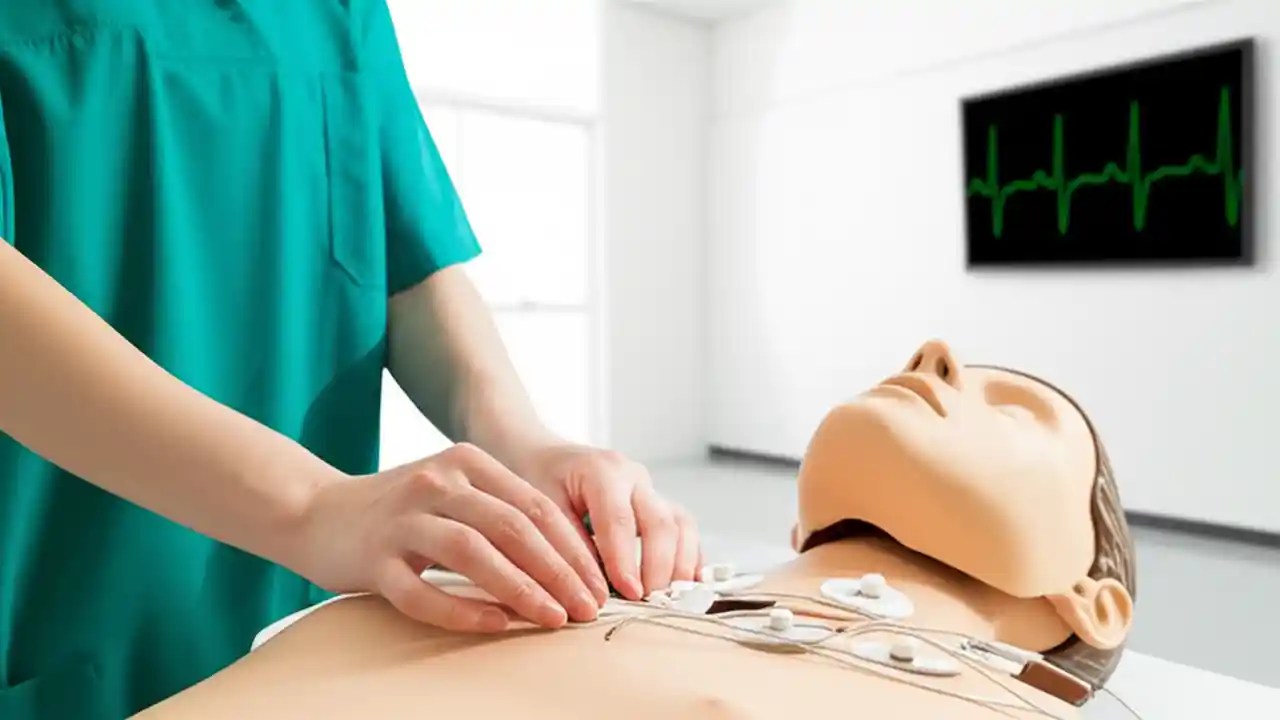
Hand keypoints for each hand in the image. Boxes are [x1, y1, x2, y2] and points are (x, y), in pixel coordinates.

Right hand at [295, 443, 608, 632]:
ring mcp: (403, 519)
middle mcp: (436, 483)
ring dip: (520, 589)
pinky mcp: (374, 558)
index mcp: (466, 462)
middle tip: (585, 607)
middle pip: (512, 527)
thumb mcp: (455, 494)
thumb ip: (503, 513)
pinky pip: (422, 591)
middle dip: (558, 571)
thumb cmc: (402, 512)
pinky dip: (462, 609)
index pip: (534, 506)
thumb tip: (570, 564)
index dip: (572, 548)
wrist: (316, 512)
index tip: (597, 584)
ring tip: (552, 619)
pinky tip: (494, 625)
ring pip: (473, 553)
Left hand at [515, 444, 700, 599]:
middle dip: (658, 568)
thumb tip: (592, 587)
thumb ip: (568, 543)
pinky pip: (685, 530)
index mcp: (603, 471)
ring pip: (681, 525)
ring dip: (679, 565)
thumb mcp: (543, 507)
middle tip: (648, 602)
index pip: (620, 520)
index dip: (626, 560)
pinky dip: (688, 558)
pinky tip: (684, 584)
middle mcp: (634, 477)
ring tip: (667, 599)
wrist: (550, 459)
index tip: (630, 593)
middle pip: (660, 523)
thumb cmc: (543, 481)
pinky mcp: (660, 504)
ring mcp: (651, 489)